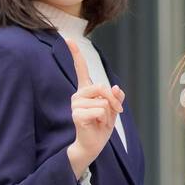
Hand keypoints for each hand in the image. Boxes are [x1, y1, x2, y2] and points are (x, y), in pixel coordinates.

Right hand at [65, 37, 124, 177]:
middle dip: (113, 101)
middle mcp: (78, 95)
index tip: (68, 39)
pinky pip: (100, 110)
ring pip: (103, 101)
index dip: (75, 54)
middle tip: (113, 113)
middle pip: (102, 87)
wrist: (93, 145)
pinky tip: (95, 125)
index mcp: (86, 91)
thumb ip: (116, 98)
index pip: (81, 69)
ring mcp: (76, 104)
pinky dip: (104, 120)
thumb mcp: (113, 110)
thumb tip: (116, 88)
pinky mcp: (77, 114)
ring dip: (108, 114)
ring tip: (100, 121)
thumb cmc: (101, 127)